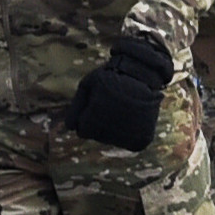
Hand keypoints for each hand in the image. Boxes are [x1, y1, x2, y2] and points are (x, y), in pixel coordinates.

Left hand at [66, 30, 173, 150]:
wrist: (143, 72)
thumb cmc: (111, 76)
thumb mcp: (87, 85)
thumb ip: (75, 108)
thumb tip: (70, 129)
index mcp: (91, 123)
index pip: (82, 130)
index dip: (89, 113)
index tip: (100, 98)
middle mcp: (107, 135)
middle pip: (98, 135)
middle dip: (103, 120)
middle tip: (114, 101)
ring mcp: (126, 140)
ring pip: (114, 139)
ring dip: (117, 125)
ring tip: (126, 106)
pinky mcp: (141, 141)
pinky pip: (131, 142)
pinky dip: (133, 131)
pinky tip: (135, 115)